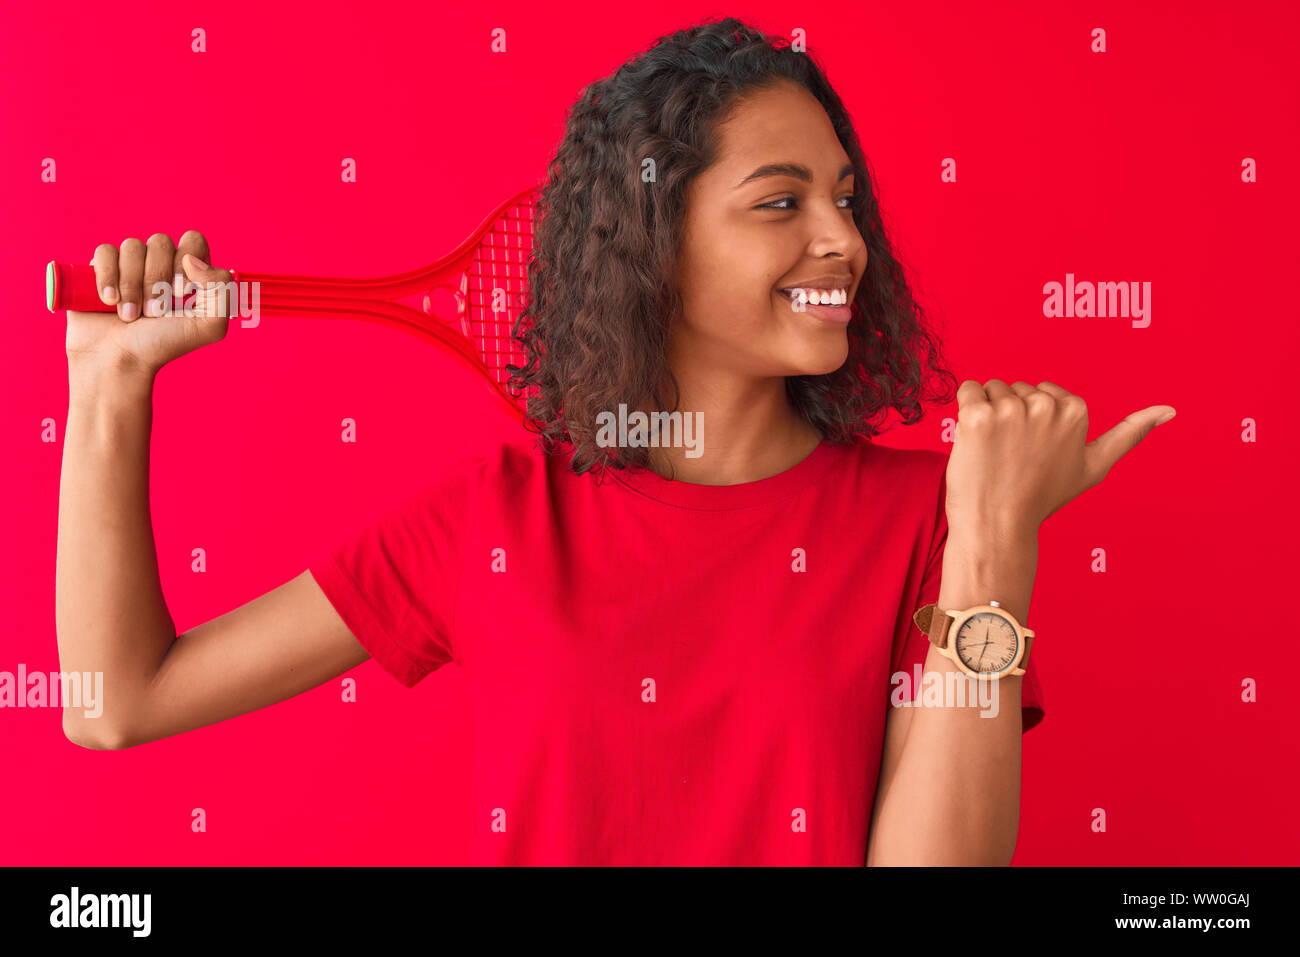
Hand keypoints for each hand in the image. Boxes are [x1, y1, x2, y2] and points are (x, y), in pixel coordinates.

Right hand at [65, 231, 232, 378]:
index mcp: (189, 272)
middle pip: (161, 242)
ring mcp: (130, 264)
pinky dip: (107, 277)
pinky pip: (105, 252)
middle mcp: (160, 264)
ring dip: (132, 285)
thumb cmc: (164, 344)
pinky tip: (108, 302)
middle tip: (154, 312)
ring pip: (132, 246)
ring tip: (130, 315)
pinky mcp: (101, 268)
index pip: (193, 241)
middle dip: (156, 280)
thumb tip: (191, 258)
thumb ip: (222, 289)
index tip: (181, 293)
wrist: (119, 361)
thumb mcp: (210, 326)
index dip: (187, 262)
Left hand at [943, 379, 1175, 539]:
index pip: (1040, 391)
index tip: (1034, 451)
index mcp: (1076, 410)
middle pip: (1014, 388)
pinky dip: (964, 411)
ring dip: (986, 414)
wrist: (998, 526)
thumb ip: (1129, 434)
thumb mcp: (1094, 466)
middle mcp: (1045, 406)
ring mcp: (1010, 410)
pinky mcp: (977, 417)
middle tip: (1012, 456)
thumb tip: (1169, 410)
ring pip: (991, 389)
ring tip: (994, 453)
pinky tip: (973, 442)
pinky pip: (966, 391)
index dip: (1032, 420)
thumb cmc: (1042, 497)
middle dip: (1009, 415)